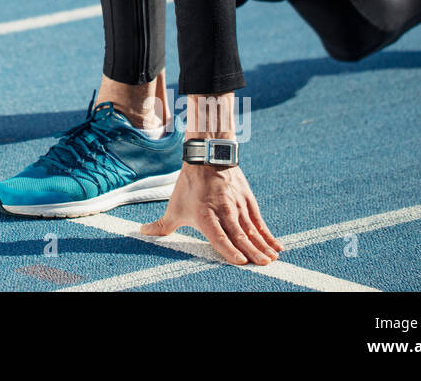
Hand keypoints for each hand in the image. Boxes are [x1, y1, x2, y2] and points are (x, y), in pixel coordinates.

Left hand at [140, 163, 282, 264]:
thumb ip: (162, 225)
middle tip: (263, 264)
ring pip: (252, 229)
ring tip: (272, 259)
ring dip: (263, 245)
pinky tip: (277, 246)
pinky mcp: (248, 200)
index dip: (229, 250)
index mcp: (204, 215)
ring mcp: (238, 205)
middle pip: (239, 235)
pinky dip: (269, 234)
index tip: (240, 261)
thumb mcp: (174, 206)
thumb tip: (143, 233)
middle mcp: (223, 211)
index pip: (219, 237)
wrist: (206, 157)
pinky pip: (260, 221)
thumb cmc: (189, 186)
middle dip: (252, 252)